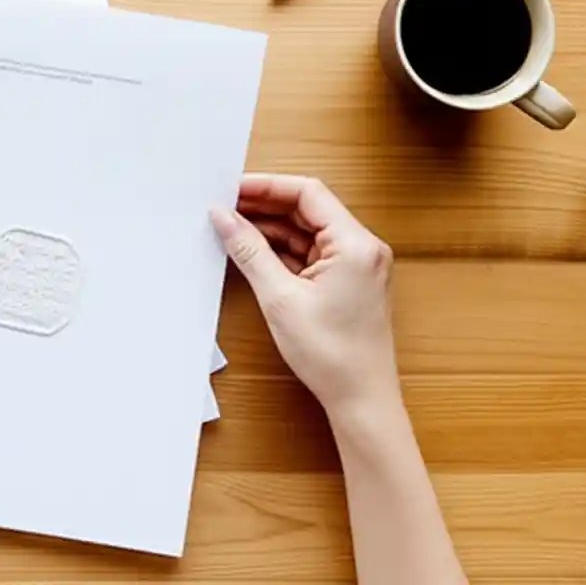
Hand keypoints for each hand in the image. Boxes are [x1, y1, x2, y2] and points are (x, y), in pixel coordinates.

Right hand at [210, 174, 399, 417]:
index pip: (307, 193)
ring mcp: (356, 265)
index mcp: (355, 244)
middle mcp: (362, 248)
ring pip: (307, 231)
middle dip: (265, 206)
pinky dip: (282, 250)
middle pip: (308, 209)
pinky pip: (311, 253)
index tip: (231, 189)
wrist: (361, 399)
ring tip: (231, 229)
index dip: (266, 186)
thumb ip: (249, 251)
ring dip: (271, 229)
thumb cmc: (332, 355)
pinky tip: (252, 252)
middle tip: (224, 208)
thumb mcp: (279, 298)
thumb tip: (223, 218)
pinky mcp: (347, 281)